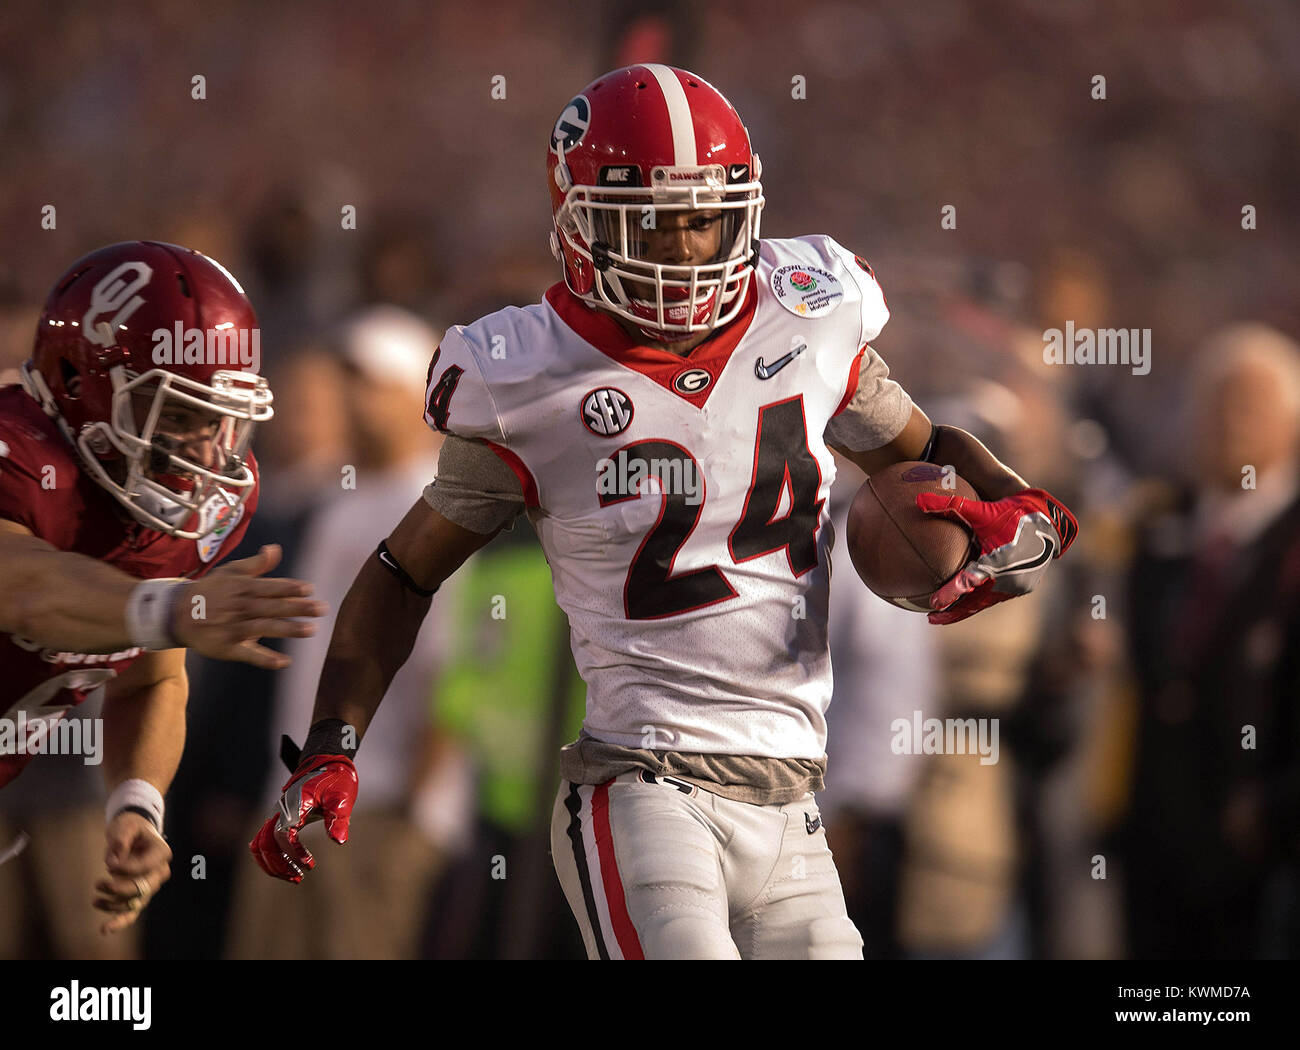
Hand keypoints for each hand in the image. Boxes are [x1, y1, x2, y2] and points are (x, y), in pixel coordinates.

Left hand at [95, 812, 171, 935]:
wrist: (133, 834)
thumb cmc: (129, 827)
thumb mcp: (125, 826)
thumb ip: (120, 839)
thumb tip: (112, 861)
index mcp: (161, 853)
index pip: (143, 866)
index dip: (124, 868)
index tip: (108, 863)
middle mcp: (160, 871)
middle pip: (142, 887)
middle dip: (119, 889)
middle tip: (99, 883)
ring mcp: (151, 885)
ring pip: (135, 902)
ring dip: (114, 904)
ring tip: (95, 900)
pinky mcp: (140, 895)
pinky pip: (132, 912)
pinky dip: (120, 921)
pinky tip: (105, 929)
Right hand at [173, 544, 328, 669]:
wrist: (177, 613)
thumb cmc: (210, 590)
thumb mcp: (229, 572)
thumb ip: (255, 564)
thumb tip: (275, 549)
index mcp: (242, 588)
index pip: (270, 587)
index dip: (289, 588)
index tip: (309, 589)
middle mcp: (239, 607)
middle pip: (271, 607)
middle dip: (297, 607)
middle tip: (321, 609)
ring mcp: (233, 628)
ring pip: (264, 628)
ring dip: (288, 629)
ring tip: (310, 630)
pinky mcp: (227, 647)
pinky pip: (248, 654)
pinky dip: (265, 659)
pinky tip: (284, 662)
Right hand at [249, 754, 356, 881]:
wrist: (328, 761)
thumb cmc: (336, 779)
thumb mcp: (342, 797)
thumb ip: (338, 818)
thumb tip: (338, 841)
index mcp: (294, 805)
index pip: (283, 835)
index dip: (294, 853)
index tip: (310, 865)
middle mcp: (281, 810)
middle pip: (265, 843)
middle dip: (279, 865)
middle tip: (299, 878)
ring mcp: (277, 814)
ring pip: (260, 844)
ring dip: (272, 863)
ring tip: (293, 877)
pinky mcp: (280, 818)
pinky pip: (263, 840)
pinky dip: (270, 856)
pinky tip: (285, 866)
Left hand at [916, 487, 1076, 624]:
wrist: (1048, 521)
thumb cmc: (1011, 513)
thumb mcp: (980, 510)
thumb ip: (950, 506)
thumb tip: (919, 499)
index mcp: (996, 562)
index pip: (967, 583)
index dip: (949, 594)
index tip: (932, 604)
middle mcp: (1007, 579)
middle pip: (975, 601)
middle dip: (953, 612)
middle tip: (931, 617)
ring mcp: (1017, 586)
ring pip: (986, 602)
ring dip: (967, 608)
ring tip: (946, 614)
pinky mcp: (1023, 588)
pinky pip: (997, 597)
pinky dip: (982, 601)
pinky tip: (969, 602)